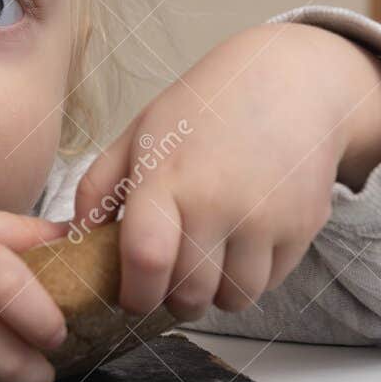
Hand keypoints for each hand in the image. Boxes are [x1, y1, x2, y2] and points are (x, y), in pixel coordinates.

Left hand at [72, 22, 380, 319]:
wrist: (291, 81)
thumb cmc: (205, 107)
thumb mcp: (140, 132)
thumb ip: (99, 186)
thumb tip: (77, 238)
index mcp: (167, 177)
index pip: (147, 261)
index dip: (135, 294)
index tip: (132, 296)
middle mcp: (218, 201)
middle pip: (190, 293)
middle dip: (173, 300)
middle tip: (169, 280)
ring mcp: (265, 218)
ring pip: (234, 299)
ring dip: (215, 294)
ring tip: (206, 263)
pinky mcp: (303, 227)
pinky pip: (270, 283)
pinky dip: (252, 277)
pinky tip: (241, 244)